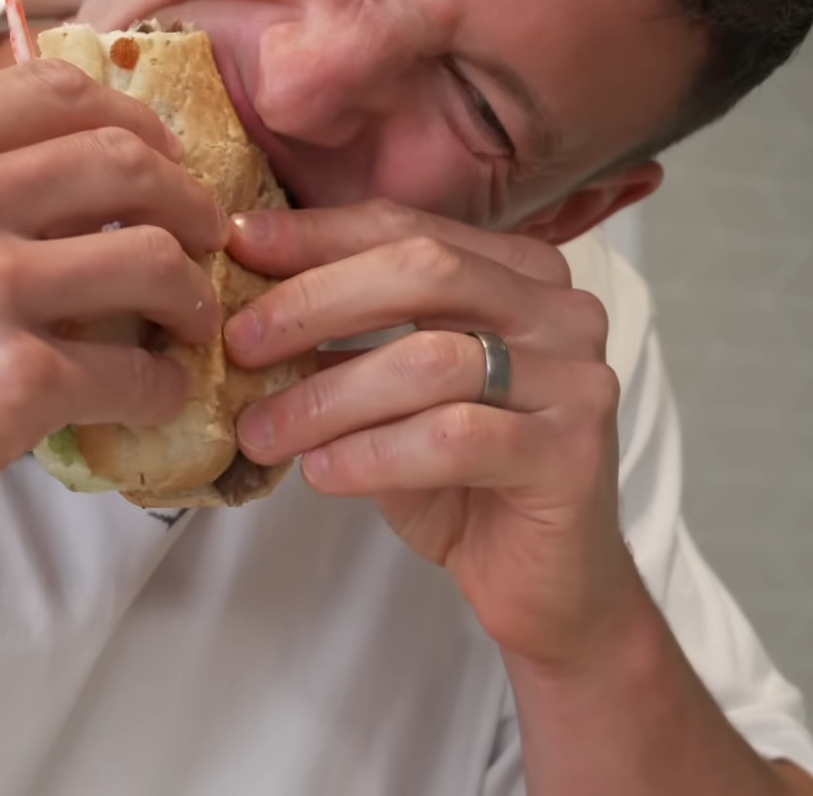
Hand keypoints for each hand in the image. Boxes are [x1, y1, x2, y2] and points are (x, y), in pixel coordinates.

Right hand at [0, 57, 227, 605]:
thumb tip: (59, 162)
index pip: (57, 89)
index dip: (135, 119)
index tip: (161, 156)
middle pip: (125, 160)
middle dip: (187, 197)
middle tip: (206, 232)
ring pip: (151, 258)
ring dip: (192, 292)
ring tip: (190, 319)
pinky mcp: (9, 384)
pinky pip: (132, 368)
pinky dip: (161, 383)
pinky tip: (152, 392)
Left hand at [224, 202, 630, 667]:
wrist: (546, 584)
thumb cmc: (464, 479)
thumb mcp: (394, 394)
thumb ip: (347, 339)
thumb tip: (245, 300)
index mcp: (520, 271)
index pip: (407, 229)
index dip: (317, 235)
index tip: (236, 245)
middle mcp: (561, 310)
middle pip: (426, 271)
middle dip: (317, 301)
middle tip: (241, 344)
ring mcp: (576, 378)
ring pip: (432, 360)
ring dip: (329, 396)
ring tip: (262, 432)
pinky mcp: (571, 454)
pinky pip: (455, 438)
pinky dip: (373, 453)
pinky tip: (322, 473)